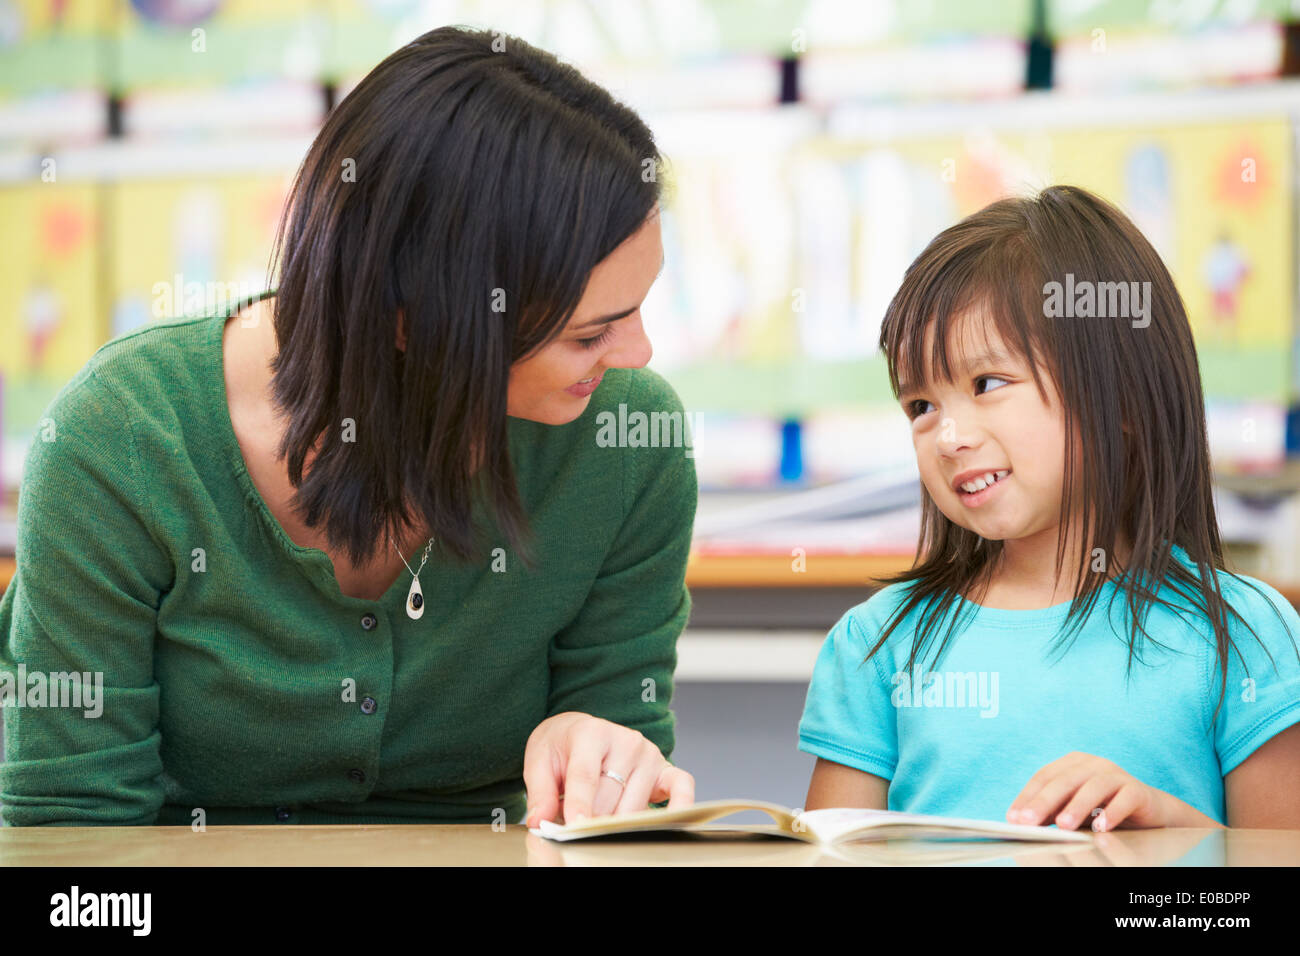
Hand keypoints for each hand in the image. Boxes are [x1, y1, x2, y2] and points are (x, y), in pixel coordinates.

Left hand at [522, 711, 693, 827]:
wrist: (579, 730)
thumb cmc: (561, 747)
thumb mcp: (539, 762)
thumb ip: (540, 792)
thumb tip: (540, 820)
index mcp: (591, 733)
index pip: (586, 776)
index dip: (579, 805)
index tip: (574, 826)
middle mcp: (625, 740)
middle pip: (610, 798)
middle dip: (591, 820)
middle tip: (574, 831)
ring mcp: (648, 754)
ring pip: (633, 806)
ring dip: (615, 822)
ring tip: (596, 819)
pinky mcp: (665, 769)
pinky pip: (681, 787)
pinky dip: (680, 806)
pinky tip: (673, 823)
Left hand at [1007, 751, 1176, 831]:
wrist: (1147, 812)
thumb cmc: (1102, 810)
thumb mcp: (1072, 810)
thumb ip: (1050, 812)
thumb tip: (1021, 821)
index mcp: (1071, 764)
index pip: (1043, 777)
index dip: (1026, 797)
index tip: (1013, 818)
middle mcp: (1092, 764)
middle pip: (1064, 780)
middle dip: (1044, 802)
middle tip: (1029, 821)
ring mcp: (1116, 774)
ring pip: (1093, 787)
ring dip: (1077, 807)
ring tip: (1063, 826)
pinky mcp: (1138, 790)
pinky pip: (1125, 799)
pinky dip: (1113, 812)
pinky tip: (1102, 827)